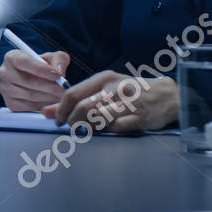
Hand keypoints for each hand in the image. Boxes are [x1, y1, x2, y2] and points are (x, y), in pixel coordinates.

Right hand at [0, 47, 70, 111]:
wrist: (35, 79)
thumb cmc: (43, 66)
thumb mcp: (53, 57)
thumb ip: (59, 60)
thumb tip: (58, 71)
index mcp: (12, 57)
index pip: (23, 62)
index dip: (40, 69)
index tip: (57, 75)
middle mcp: (5, 73)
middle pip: (27, 81)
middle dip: (49, 87)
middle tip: (64, 90)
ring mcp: (6, 89)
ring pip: (30, 95)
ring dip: (48, 98)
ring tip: (62, 97)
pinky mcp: (11, 104)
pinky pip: (29, 107)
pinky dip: (43, 106)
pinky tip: (53, 102)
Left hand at [45, 71, 178, 132]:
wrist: (166, 96)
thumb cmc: (130, 92)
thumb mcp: (104, 88)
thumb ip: (77, 98)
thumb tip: (46, 111)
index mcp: (104, 78)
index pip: (72, 94)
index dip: (60, 110)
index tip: (56, 120)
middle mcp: (116, 89)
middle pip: (82, 108)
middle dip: (71, 121)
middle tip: (71, 128)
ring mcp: (129, 104)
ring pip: (97, 119)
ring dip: (87, 128)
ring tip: (87, 129)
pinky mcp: (140, 119)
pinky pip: (115, 129)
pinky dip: (107, 132)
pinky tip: (107, 130)